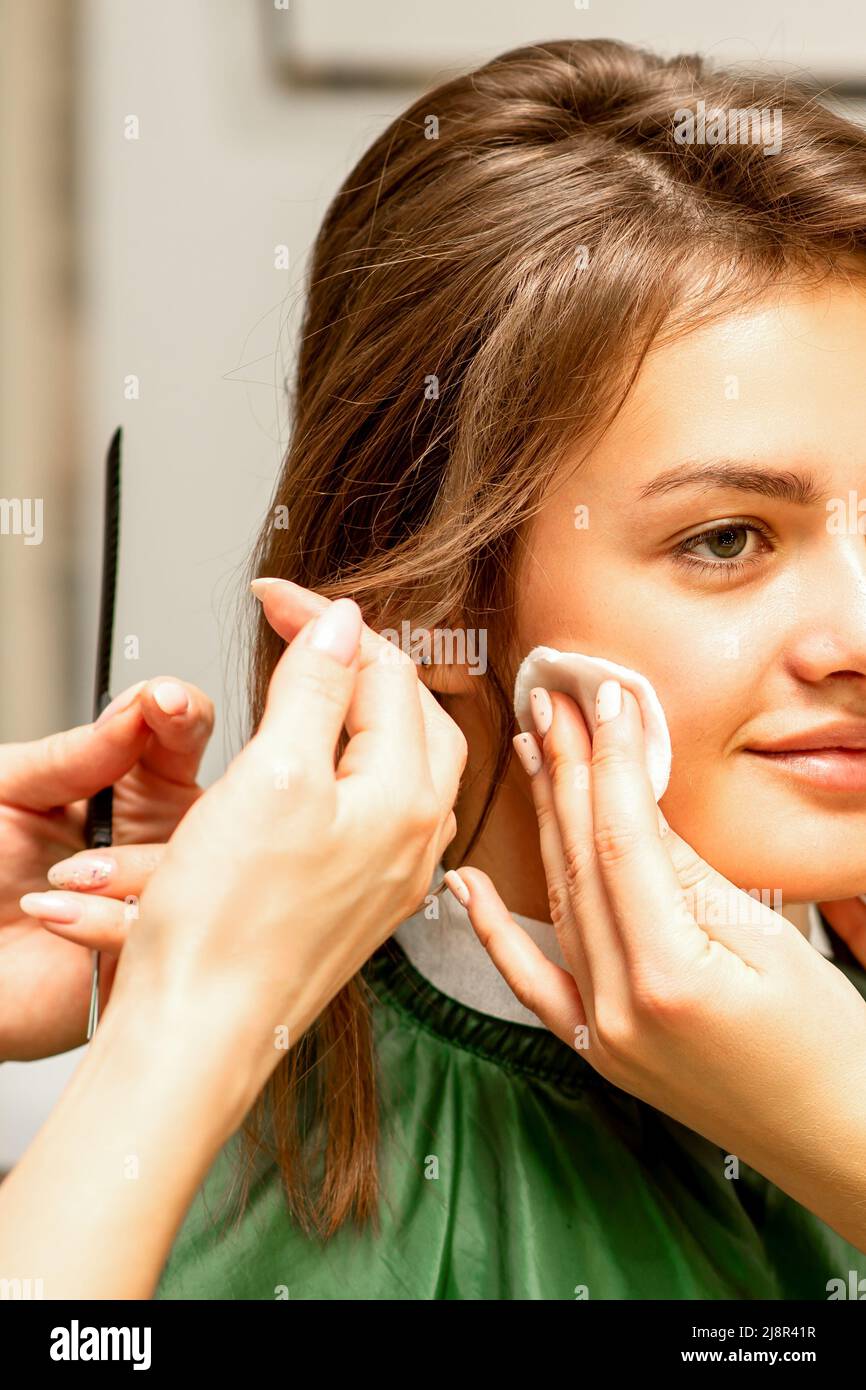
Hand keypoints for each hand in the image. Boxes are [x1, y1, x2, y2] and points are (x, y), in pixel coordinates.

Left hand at [1, 678, 213, 1059]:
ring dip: (130, 863)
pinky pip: (166, 933)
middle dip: (195, 771)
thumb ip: (74, 752)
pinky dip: (110, 921)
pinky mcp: (156, 955)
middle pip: (224, 790)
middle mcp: (162, 834)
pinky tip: (59, 917)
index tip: (163, 700)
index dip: (180, 709)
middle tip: (170, 730)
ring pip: (199, 866)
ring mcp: (167, 893)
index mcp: (135, 785)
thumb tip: (135, 713)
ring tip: (64, 877)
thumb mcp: (11, 789)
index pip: (181, 731)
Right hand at [18, 577, 464, 956]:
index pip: (385, 671)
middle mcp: (416, 837)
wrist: (199, 1033)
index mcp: (408, 797)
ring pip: (400, 761)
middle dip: (358, 661)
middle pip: (410, 712)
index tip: (274, 597)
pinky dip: (347, 765)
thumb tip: (347, 623)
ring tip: (308, 682)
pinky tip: (314, 766)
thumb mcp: (273, 776)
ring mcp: (391, 873)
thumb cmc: (230, 926)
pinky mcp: (358, 899)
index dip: (327, 621)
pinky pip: (376, 809)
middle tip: (298, 630)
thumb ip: (318, 689)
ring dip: (357, 711)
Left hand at [452, 682, 865, 1247]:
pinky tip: (466, 884)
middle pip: (580, 863)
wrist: (835, 1138)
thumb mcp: (770, 941)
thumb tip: (635, 802)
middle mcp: (619, 1008)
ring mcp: (601, 1033)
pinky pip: (532, 984)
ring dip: (546, 821)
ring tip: (532, 750)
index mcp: (670, 977)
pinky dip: (498, 933)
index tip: (605, 698)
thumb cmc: (827, 1042)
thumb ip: (691, 874)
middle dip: (567, 771)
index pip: (622, 842)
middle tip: (550, 701)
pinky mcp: (598, 1047)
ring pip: (559, 904)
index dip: (611, 761)